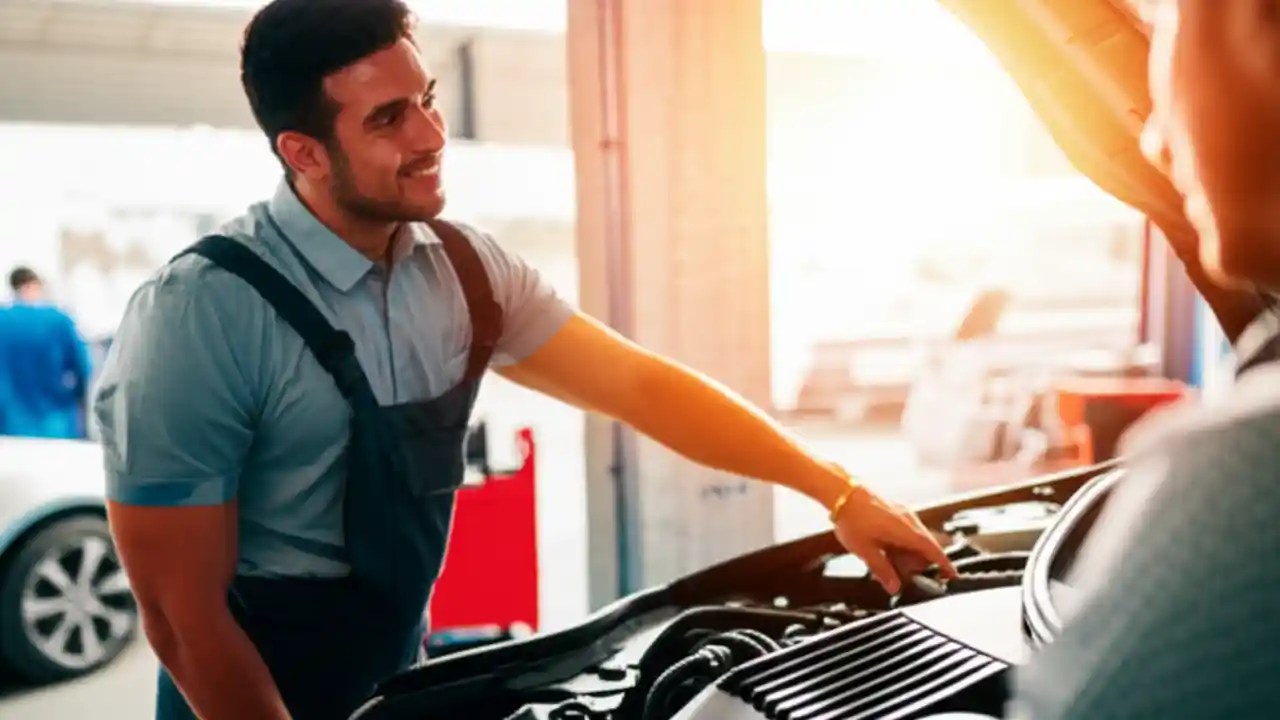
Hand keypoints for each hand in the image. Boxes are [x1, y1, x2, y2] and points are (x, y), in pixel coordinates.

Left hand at [830, 484, 957, 594]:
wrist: (841, 492)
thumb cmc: (853, 519)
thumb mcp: (866, 551)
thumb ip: (882, 570)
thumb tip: (894, 587)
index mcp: (907, 531)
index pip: (933, 551)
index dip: (944, 565)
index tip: (952, 576)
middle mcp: (910, 520)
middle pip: (925, 546)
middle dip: (917, 563)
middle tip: (902, 573)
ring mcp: (903, 513)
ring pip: (915, 538)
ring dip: (907, 553)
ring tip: (887, 559)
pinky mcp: (895, 510)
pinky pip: (906, 530)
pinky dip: (902, 542)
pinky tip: (884, 547)